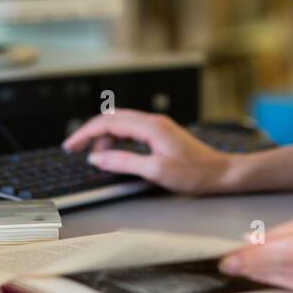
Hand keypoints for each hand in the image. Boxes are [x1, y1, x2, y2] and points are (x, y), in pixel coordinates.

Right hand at [61, 109, 233, 194]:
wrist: (222, 173)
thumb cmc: (195, 173)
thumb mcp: (155, 171)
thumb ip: (123, 162)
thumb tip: (97, 157)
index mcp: (150, 127)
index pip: (109, 122)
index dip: (86, 133)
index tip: (71, 146)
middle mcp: (153, 121)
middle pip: (113, 118)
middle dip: (91, 132)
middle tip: (75, 149)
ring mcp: (158, 126)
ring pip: (122, 124)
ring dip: (105, 137)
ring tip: (98, 157)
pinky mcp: (162, 134)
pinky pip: (132, 131)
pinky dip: (118, 139)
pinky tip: (116, 153)